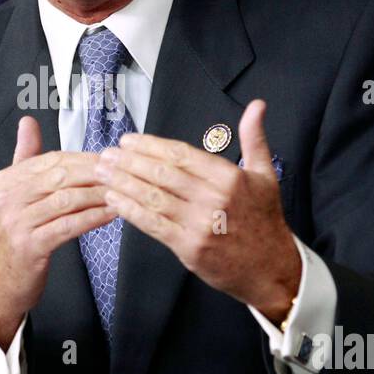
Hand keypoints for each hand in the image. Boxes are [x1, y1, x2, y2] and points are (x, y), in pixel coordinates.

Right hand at [0, 116, 112, 347]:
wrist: (0, 281)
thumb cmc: (16, 234)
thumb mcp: (15, 193)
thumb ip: (24, 157)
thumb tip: (28, 121)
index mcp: (7, 181)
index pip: (52, 160)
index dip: (85, 158)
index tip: (111, 158)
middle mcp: (8, 199)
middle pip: (61, 176)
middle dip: (96, 173)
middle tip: (123, 171)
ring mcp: (17, 223)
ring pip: (67, 200)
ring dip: (99, 195)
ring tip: (124, 192)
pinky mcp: (30, 246)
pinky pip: (68, 226)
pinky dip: (93, 218)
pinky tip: (112, 214)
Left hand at [95, 99, 300, 320]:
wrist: (271, 268)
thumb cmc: (265, 221)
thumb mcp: (265, 175)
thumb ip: (254, 139)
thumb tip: (257, 106)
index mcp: (229, 177)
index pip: (181, 154)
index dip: (150, 145)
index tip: (129, 141)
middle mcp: (214, 198)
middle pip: (162, 173)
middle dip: (129, 162)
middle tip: (107, 154)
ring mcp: (200, 224)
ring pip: (153, 197)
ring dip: (123, 183)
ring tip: (103, 172)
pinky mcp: (189, 248)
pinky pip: (153, 224)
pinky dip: (130, 211)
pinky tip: (114, 200)